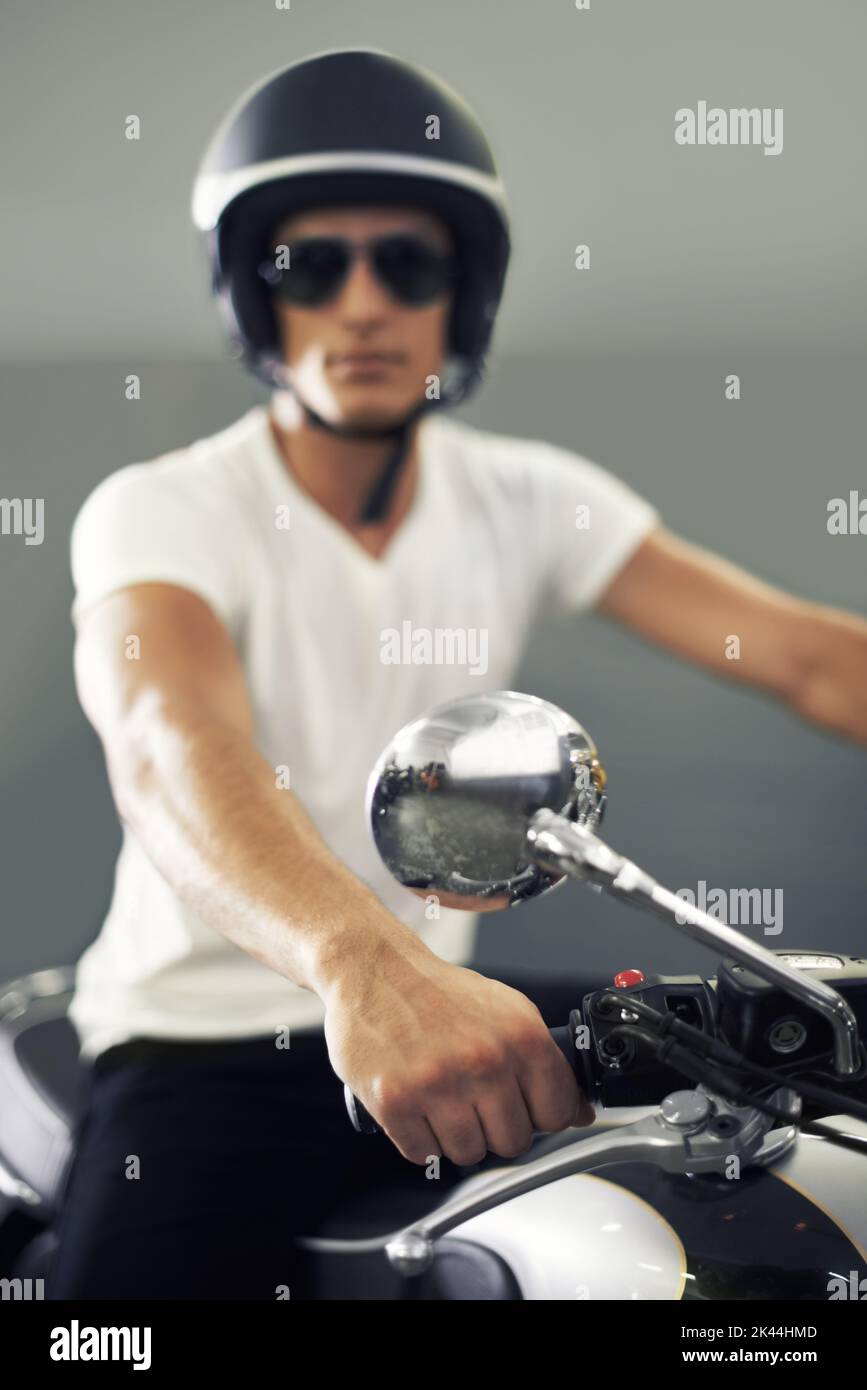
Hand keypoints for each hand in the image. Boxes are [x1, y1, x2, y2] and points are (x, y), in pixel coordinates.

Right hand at [323, 940, 594, 1164]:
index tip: (524, 1106)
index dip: (540, 1115)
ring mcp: (439, 1084)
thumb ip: (545, 1062)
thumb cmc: (439, 994)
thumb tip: (579, 1112)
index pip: (557, 1113)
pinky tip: (416, 1104)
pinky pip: (423, 1155)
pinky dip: (419, 1138)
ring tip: (441, 1098)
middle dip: (495, 1126)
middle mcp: (484, 1061)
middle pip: (514, 1142)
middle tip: (473, 1098)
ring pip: (469, 1153)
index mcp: (521, 1036)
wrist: (373, 969)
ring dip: (456, 1135)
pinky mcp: (395, 1101)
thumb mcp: (506, 1011)